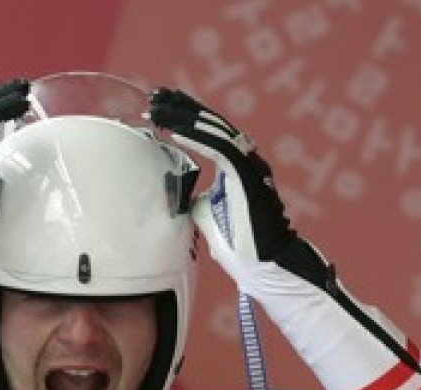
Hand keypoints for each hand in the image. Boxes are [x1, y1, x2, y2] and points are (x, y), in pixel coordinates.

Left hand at [148, 88, 296, 271]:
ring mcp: (250, 167)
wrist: (264, 264)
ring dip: (185, 118)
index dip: (186, 115)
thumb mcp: (206, 213)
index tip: (161, 104)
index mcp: (237, 166)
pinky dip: (199, 138)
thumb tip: (173, 189)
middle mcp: (246, 160)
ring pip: (216, 131)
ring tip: (160, 108)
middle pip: (212, 124)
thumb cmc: (238, 244)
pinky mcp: (248, 178)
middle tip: (155, 94)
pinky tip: (177, 131)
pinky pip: (222, 150)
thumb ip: (193, 196)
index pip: (210, 132)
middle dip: (182, 107)